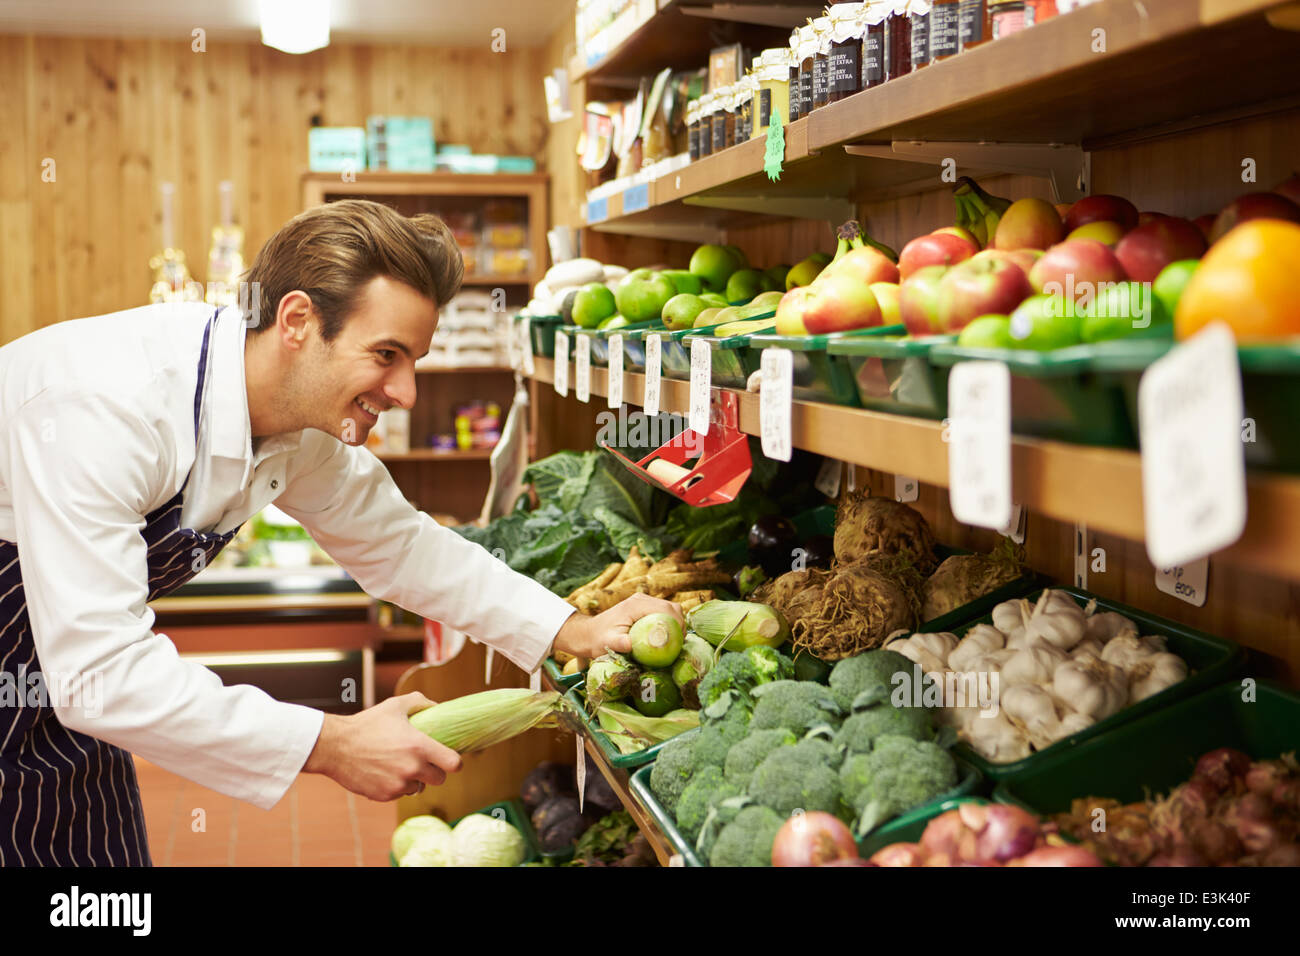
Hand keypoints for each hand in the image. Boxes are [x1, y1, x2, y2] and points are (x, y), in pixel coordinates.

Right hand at [302, 693, 462, 800]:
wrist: (336, 746)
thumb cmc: (366, 724)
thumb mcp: (394, 706)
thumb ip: (419, 702)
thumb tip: (436, 706)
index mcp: (419, 746)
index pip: (453, 763)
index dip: (455, 762)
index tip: (451, 760)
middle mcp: (412, 768)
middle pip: (439, 779)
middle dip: (434, 772)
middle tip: (424, 762)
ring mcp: (398, 784)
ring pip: (418, 788)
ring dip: (414, 780)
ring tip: (399, 765)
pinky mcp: (384, 795)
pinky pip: (399, 794)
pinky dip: (396, 786)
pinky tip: (384, 772)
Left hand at [552, 592, 684, 659]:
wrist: (588, 633)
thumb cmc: (597, 639)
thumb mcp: (608, 643)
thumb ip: (619, 643)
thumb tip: (630, 645)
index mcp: (636, 605)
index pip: (667, 609)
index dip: (678, 624)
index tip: (680, 641)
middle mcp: (642, 599)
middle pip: (672, 607)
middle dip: (680, 624)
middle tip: (679, 644)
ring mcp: (643, 602)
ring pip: (669, 609)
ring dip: (675, 624)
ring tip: (674, 642)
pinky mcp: (643, 608)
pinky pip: (663, 613)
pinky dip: (668, 623)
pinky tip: (666, 638)